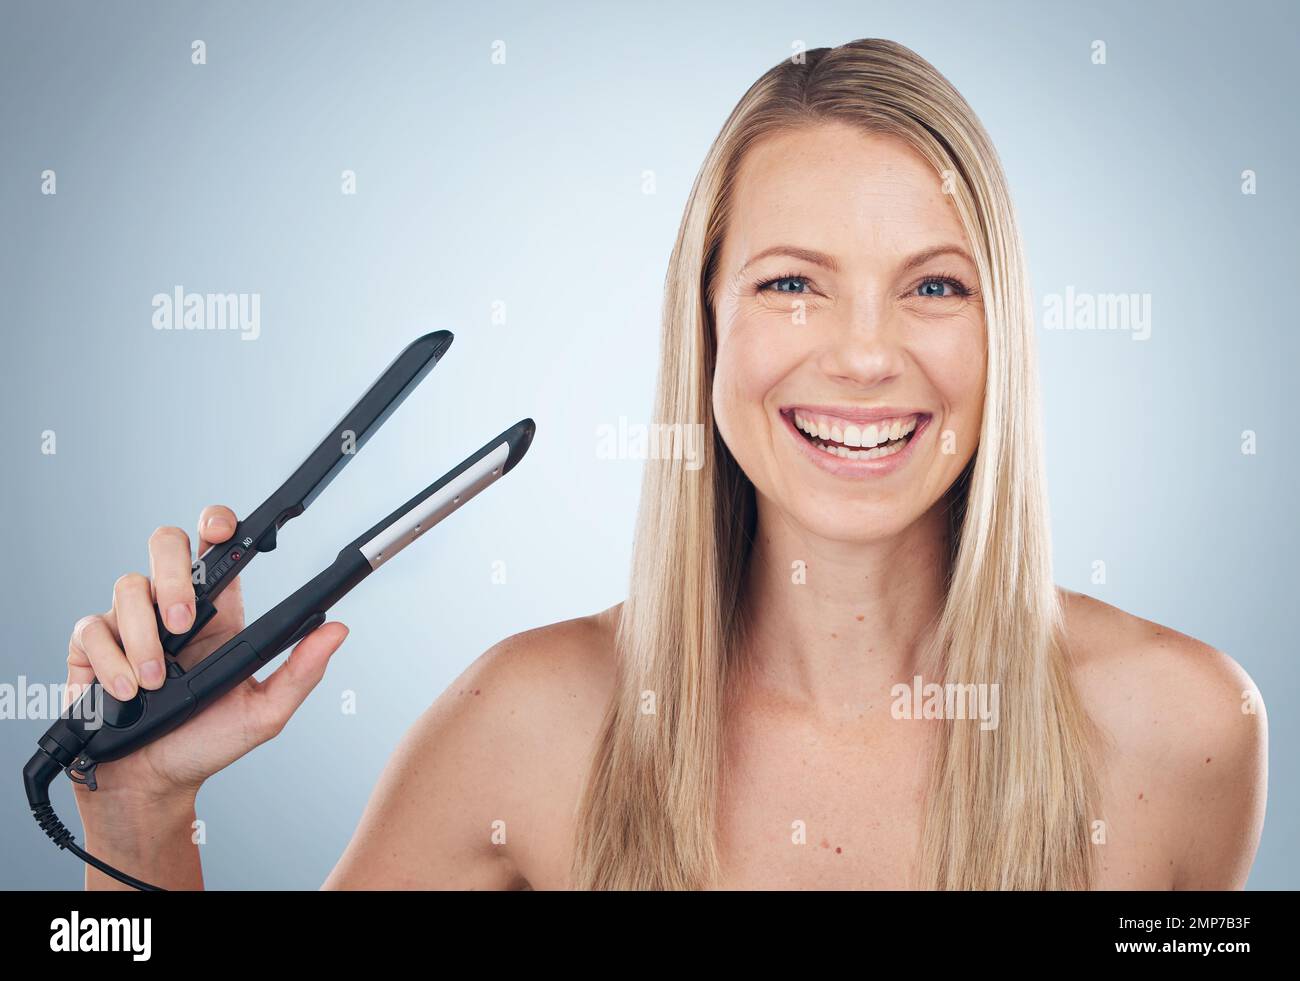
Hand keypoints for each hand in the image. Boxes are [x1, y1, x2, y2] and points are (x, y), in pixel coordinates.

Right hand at [65, 505, 348, 806]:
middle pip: (165, 545)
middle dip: (173, 576)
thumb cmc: (207, 742)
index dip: (215, 524)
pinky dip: (111, 663)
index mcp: (218, 613)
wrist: (152, 783)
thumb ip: (300, 671)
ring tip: (157, 682)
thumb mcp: (264, 713)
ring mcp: (129, 623)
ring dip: (144, 638)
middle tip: (183, 621)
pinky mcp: (92, 647)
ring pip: (128, 588)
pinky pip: (92, 629)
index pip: (216, 548)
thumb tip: (338, 630)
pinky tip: (126, 692)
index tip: (220, 528)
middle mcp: (171, 608)